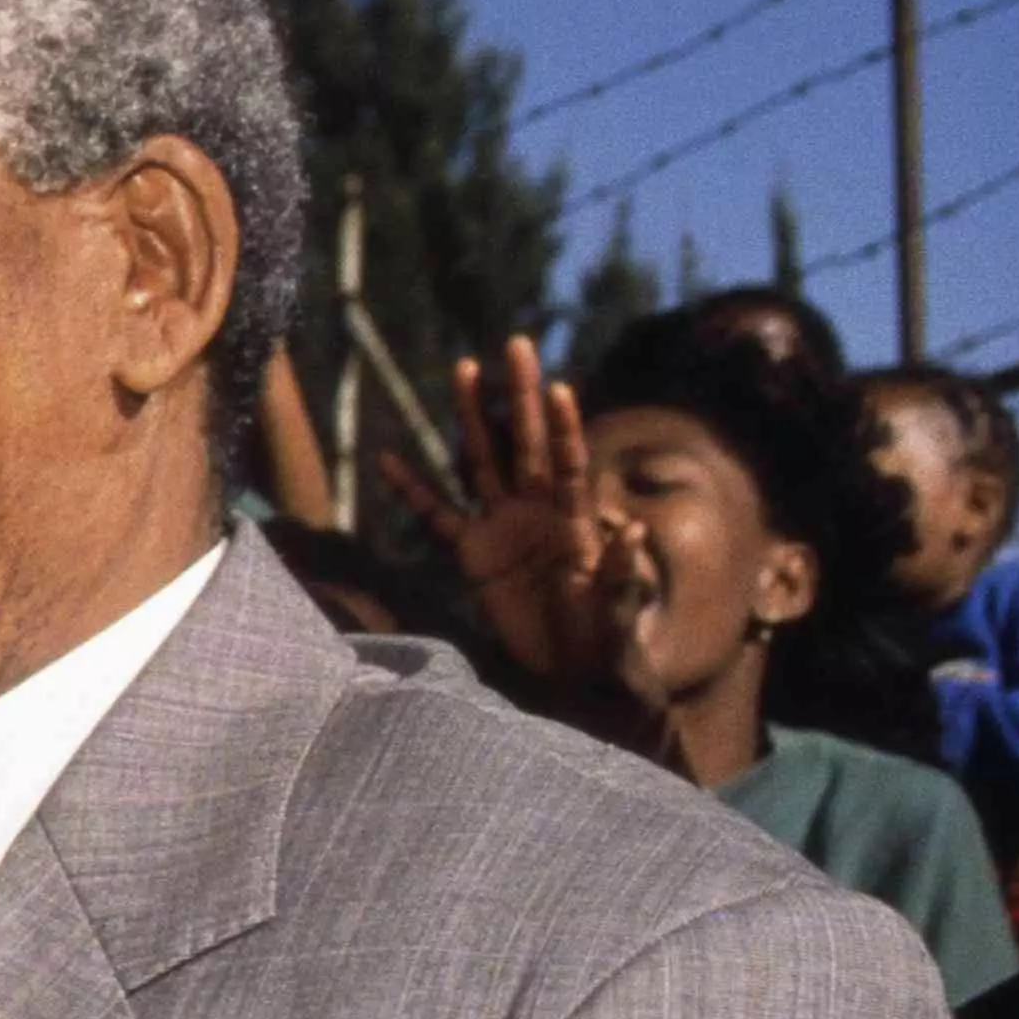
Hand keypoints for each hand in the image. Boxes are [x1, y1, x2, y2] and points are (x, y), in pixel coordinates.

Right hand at [380, 337, 634, 691]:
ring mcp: (503, 528)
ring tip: (463, 369)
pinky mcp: (473, 554)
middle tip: (516, 345)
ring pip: (483, 460)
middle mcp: (538, 512)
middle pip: (524, 442)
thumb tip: (630, 532)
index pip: (568, 464)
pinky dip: (413, 489)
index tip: (559, 388)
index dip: (564, 429)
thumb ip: (621, 576)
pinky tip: (388, 460)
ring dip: (472, 417)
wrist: (572, 673)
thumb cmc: (604, 643)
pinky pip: (437, 515)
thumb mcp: (617, 614)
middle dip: (519, 395)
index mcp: (575, 522)